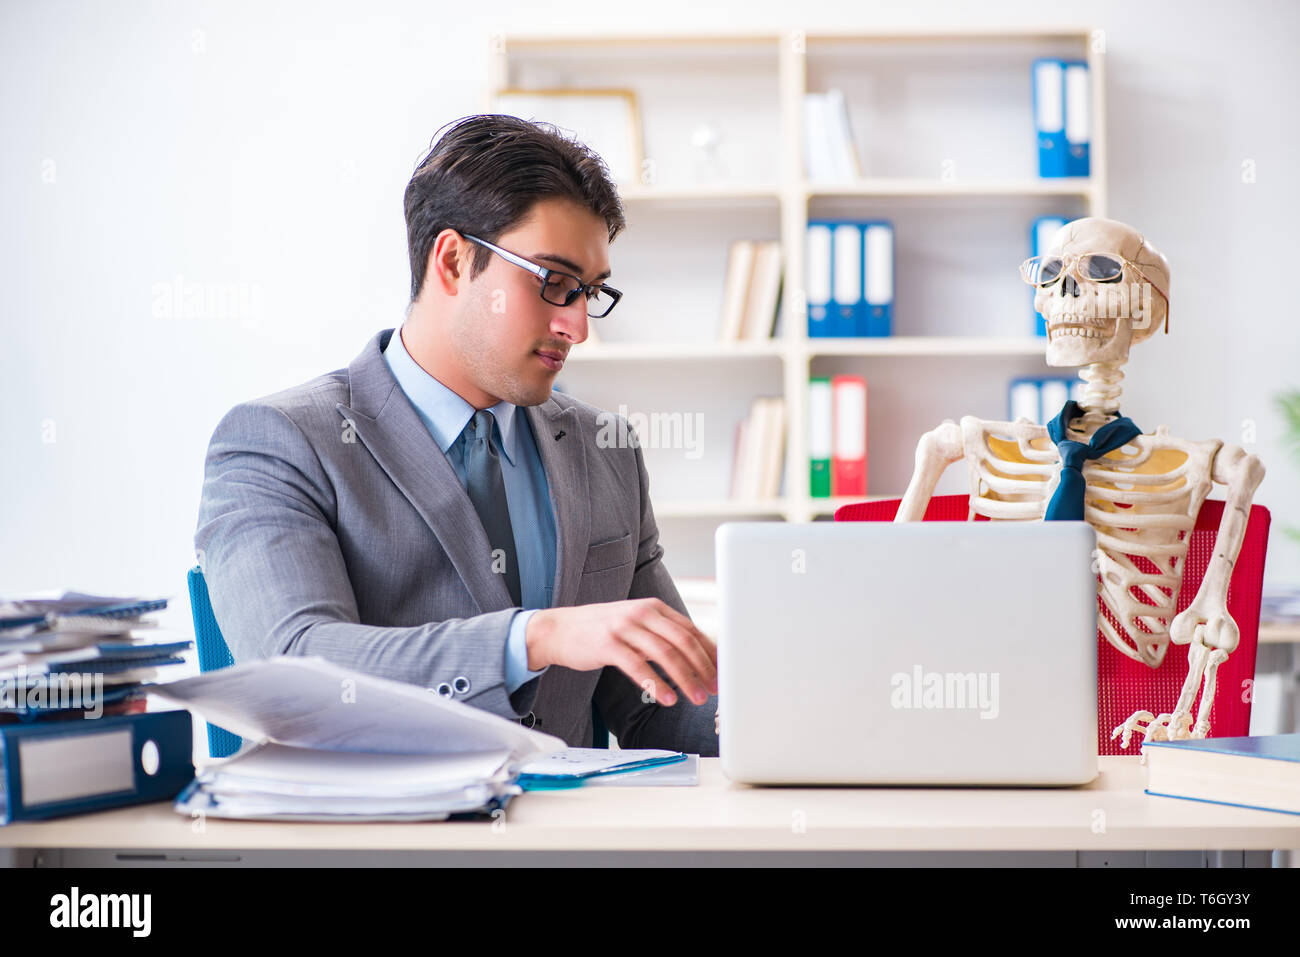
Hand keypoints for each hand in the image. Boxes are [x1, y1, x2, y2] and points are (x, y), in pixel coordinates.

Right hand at [525, 598, 717, 706]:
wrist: (559, 629)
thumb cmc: (601, 630)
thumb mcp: (635, 624)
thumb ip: (661, 636)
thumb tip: (695, 657)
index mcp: (653, 607)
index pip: (690, 629)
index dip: (709, 652)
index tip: (721, 673)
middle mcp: (641, 613)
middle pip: (682, 641)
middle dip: (702, 667)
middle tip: (714, 688)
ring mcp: (624, 627)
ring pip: (664, 654)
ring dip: (685, 678)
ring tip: (696, 697)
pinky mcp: (607, 645)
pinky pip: (637, 666)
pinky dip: (655, 683)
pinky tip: (666, 698)